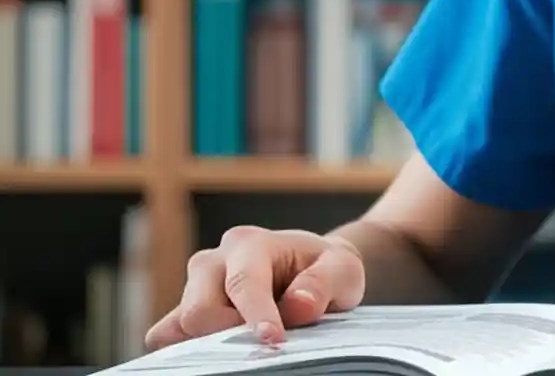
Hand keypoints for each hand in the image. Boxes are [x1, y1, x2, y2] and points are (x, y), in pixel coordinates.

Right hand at [144, 226, 365, 351]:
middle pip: (198, 309)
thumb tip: (298, 305)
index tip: (274, 341)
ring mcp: (194, 286)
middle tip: (267, 343)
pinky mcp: (184, 310)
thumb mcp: (343, 269)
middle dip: (228, 334)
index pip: (244, 282)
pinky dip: (188, 350)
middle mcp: (214, 260)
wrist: (311, 268)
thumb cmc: (325, 267)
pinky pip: (167, 335)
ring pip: (179, 326)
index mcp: (250, 243)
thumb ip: (325, 283)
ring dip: (210, 343)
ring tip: (247, 344)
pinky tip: (220, 355)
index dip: (256, 316)